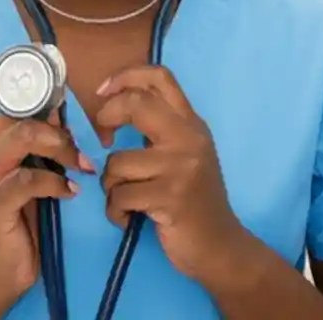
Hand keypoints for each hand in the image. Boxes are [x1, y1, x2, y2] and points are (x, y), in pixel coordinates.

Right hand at [0, 115, 93, 305]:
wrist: (0, 268)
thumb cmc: (19, 220)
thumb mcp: (29, 175)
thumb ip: (37, 149)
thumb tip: (60, 117)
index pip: (12, 110)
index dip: (45, 112)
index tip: (69, 127)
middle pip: (20, 121)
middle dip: (57, 133)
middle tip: (79, 153)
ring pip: (24, 140)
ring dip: (62, 151)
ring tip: (81, 167)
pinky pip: (31, 179)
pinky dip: (57, 182)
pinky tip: (70, 191)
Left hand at [95, 66, 253, 285]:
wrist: (220, 246)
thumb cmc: (193, 201)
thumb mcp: (185, 154)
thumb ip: (159, 128)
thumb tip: (113, 102)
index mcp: (191, 124)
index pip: (161, 77)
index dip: (125, 76)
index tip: (102, 91)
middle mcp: (189, 138)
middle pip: (136, 104)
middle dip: (106, 118)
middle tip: (104, 139)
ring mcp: (181, 167)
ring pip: (117, 161)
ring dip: (111, 185)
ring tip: (126, 199)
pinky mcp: (170, 197)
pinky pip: (119, 195)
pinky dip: (115, 211)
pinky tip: (129, 218)